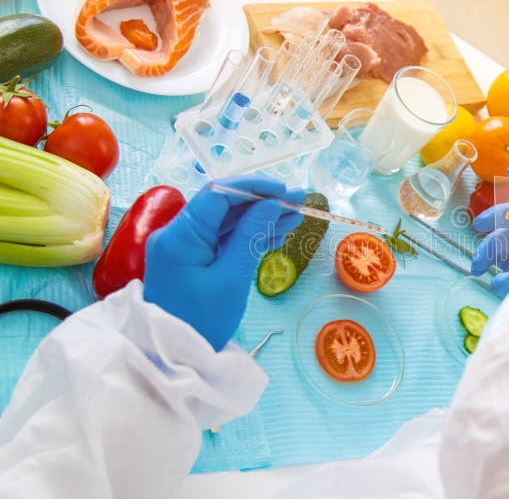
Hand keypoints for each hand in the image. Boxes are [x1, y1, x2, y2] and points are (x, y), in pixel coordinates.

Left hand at [144, 176, 303, 350]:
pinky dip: (249, 235)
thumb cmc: (201, 322)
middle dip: (262, 201)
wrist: (174, 357)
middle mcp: (178, 233)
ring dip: (260, 217)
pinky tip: (277, 233)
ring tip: (295, 216)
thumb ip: (251, 235)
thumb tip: (272, 204)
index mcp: (180, 234)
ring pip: (227, 221)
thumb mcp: (231, 278)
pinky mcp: (193, 259)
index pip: (218, 193)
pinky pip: (224, 238)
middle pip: (224, 205)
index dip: (254, 187)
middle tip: (298, 201)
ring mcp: (185, 246)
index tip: (285, 191)